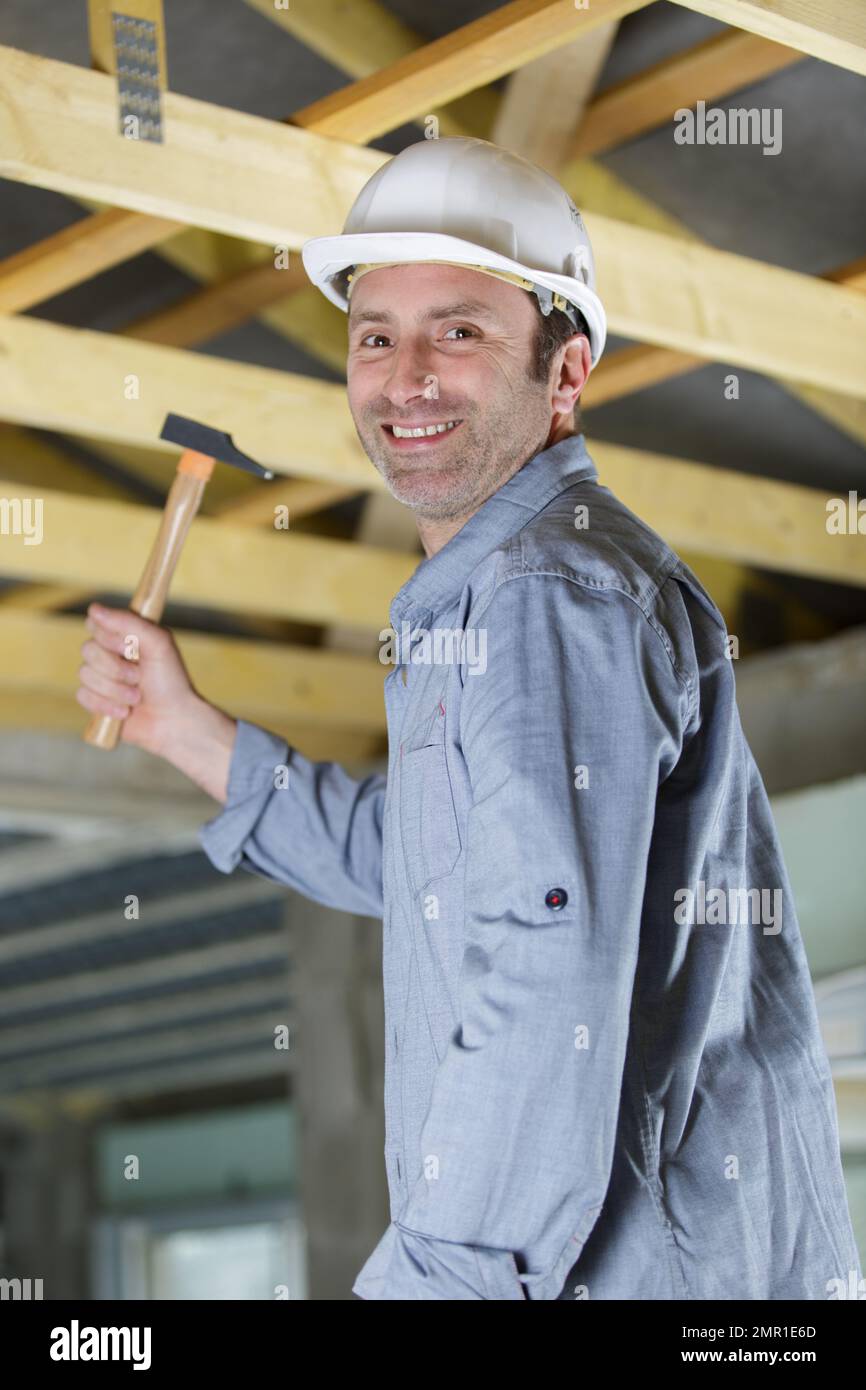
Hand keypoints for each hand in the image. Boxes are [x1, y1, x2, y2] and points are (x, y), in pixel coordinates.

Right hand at [77, 604, 199, 755]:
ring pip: (84, 674)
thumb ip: (128, 622)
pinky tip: (125, 712)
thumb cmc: (171, 681)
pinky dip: (106, 705)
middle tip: (139, 677)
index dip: (109, 638)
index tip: (130, 648)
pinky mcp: (95, 701)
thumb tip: (93, 608)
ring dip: (115, 689)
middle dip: (116, 668)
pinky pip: (83, 696)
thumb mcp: (157, 644)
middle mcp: (109, 654)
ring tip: (136, 697)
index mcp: (124, 637)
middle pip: (87, 649)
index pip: (95, 624)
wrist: (173, 721)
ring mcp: (101, 678)